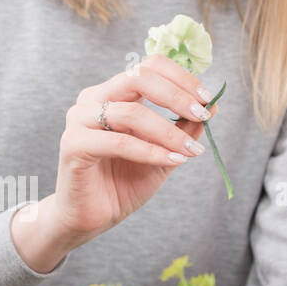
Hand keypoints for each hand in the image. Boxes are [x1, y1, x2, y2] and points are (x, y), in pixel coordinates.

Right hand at [12, 54, 216, 271]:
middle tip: (202, 115)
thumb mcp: (164, 152)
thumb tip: (212, 105)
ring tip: (191, 150)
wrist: (91, 219)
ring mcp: (79, 120)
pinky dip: (151, 152)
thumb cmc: (122, 184)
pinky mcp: (73, 145)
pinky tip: (172, 161)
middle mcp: (92, 100)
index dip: (181, 78)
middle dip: (176, 95)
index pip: (148, 66)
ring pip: (132, 112)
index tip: (207, 99)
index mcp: (111, 93)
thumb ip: (184, 129)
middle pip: (138, 77)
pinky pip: (120, 142)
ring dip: (169, 131)